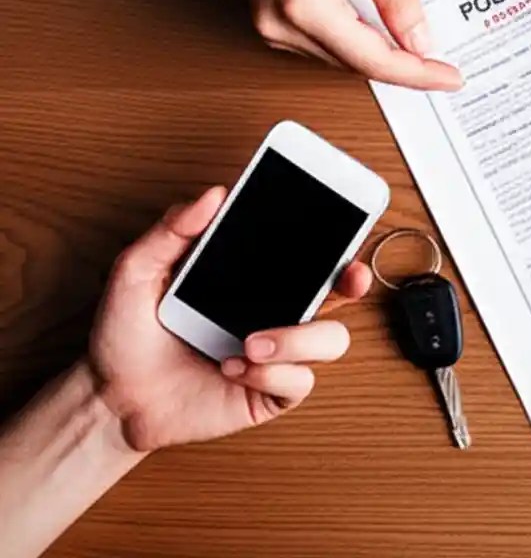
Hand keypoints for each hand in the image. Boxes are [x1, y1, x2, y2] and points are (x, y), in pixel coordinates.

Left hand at [89, 187, 371, 451]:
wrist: (113, 398)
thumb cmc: (127, 336)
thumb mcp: (137, 272)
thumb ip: (172, 230)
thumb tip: (212, 196)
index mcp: (252, 281)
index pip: (306, 255)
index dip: (337, 241)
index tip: (346, 222)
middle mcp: (273, 314)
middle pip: (339, 294)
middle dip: (354, 282)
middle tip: (348, 279)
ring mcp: (277, 354)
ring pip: (332, 340)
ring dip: (298, 338)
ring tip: (250, 343)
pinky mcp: (272, 393)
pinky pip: (301, 381)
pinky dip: (270, 374)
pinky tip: (234, 369)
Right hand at [187, 0, 461, 89]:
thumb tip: (419, 40)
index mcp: (304, 7)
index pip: (373, 61)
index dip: (417, 73)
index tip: (449, 78)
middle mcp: (280, 26)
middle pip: (357, 66)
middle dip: (403, 67)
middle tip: (443, 66)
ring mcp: (271, 26)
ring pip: (341, 60)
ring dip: (379, 56)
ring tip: (417, 49)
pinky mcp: (271, 20)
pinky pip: (324, 46)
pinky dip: (356, 43)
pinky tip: (379, 32)